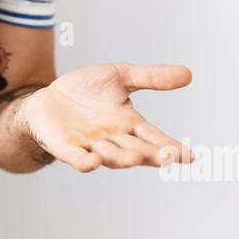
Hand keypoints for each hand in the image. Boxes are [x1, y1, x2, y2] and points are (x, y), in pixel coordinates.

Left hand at [13, 62, 193, 172]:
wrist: (49, 97)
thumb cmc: (87, 90)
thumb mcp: (121, 76)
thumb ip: (151, 77)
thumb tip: (188, 74)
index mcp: (129, 124)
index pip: (155, 137)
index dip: (171, 147)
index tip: (190, 156)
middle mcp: (113, 139)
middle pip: (136, 149)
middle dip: (151, 155)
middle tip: (168, 157)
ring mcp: (90, 145)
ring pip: (110, 155)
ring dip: (122, 158)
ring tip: (135, 157)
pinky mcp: (66, 147)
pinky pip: (77, 158)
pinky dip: (85, 162)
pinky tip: (93, 164)